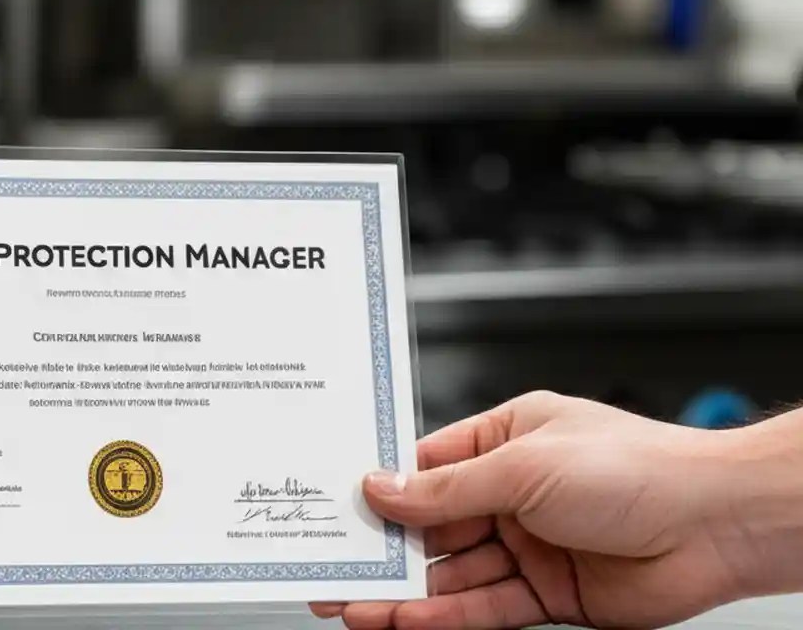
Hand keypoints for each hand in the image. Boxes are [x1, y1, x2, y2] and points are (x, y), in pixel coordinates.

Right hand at [311, 391, 802, 628]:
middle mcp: (514, 491)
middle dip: (381, 547)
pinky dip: (440, 615)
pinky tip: (402, 620)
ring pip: (450, 571)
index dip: (379, 487)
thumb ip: (447, 489)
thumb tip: (383, 489)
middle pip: (431, 525)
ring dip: (401, 590)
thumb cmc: (640, 468)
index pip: (425, 465)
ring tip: (352, 602)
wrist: (719, 525)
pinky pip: (482, 605)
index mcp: (506, 438)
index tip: (335, 505)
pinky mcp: (548, 593)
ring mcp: (530, 544)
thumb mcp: (523, 466)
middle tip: (330, 565)